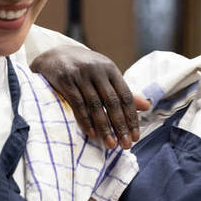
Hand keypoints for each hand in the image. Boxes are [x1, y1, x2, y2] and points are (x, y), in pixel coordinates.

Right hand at [30, 46, 150, 149]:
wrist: (54, 54)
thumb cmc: (85, 70)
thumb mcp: (105, 76)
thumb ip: (123, 92)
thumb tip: (147, 106)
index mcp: (111, 69)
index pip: (125, 96)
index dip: (132, 118)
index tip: (135, 137)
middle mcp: (97, 70)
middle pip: (112, 102)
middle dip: (121, 126)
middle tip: (126, 145)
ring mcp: (81, 74)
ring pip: (95, 105)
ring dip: (104, 127)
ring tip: (110, 144)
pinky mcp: (65, 79)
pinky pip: (77, 103)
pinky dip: (85, 120)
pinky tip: (92, 134)